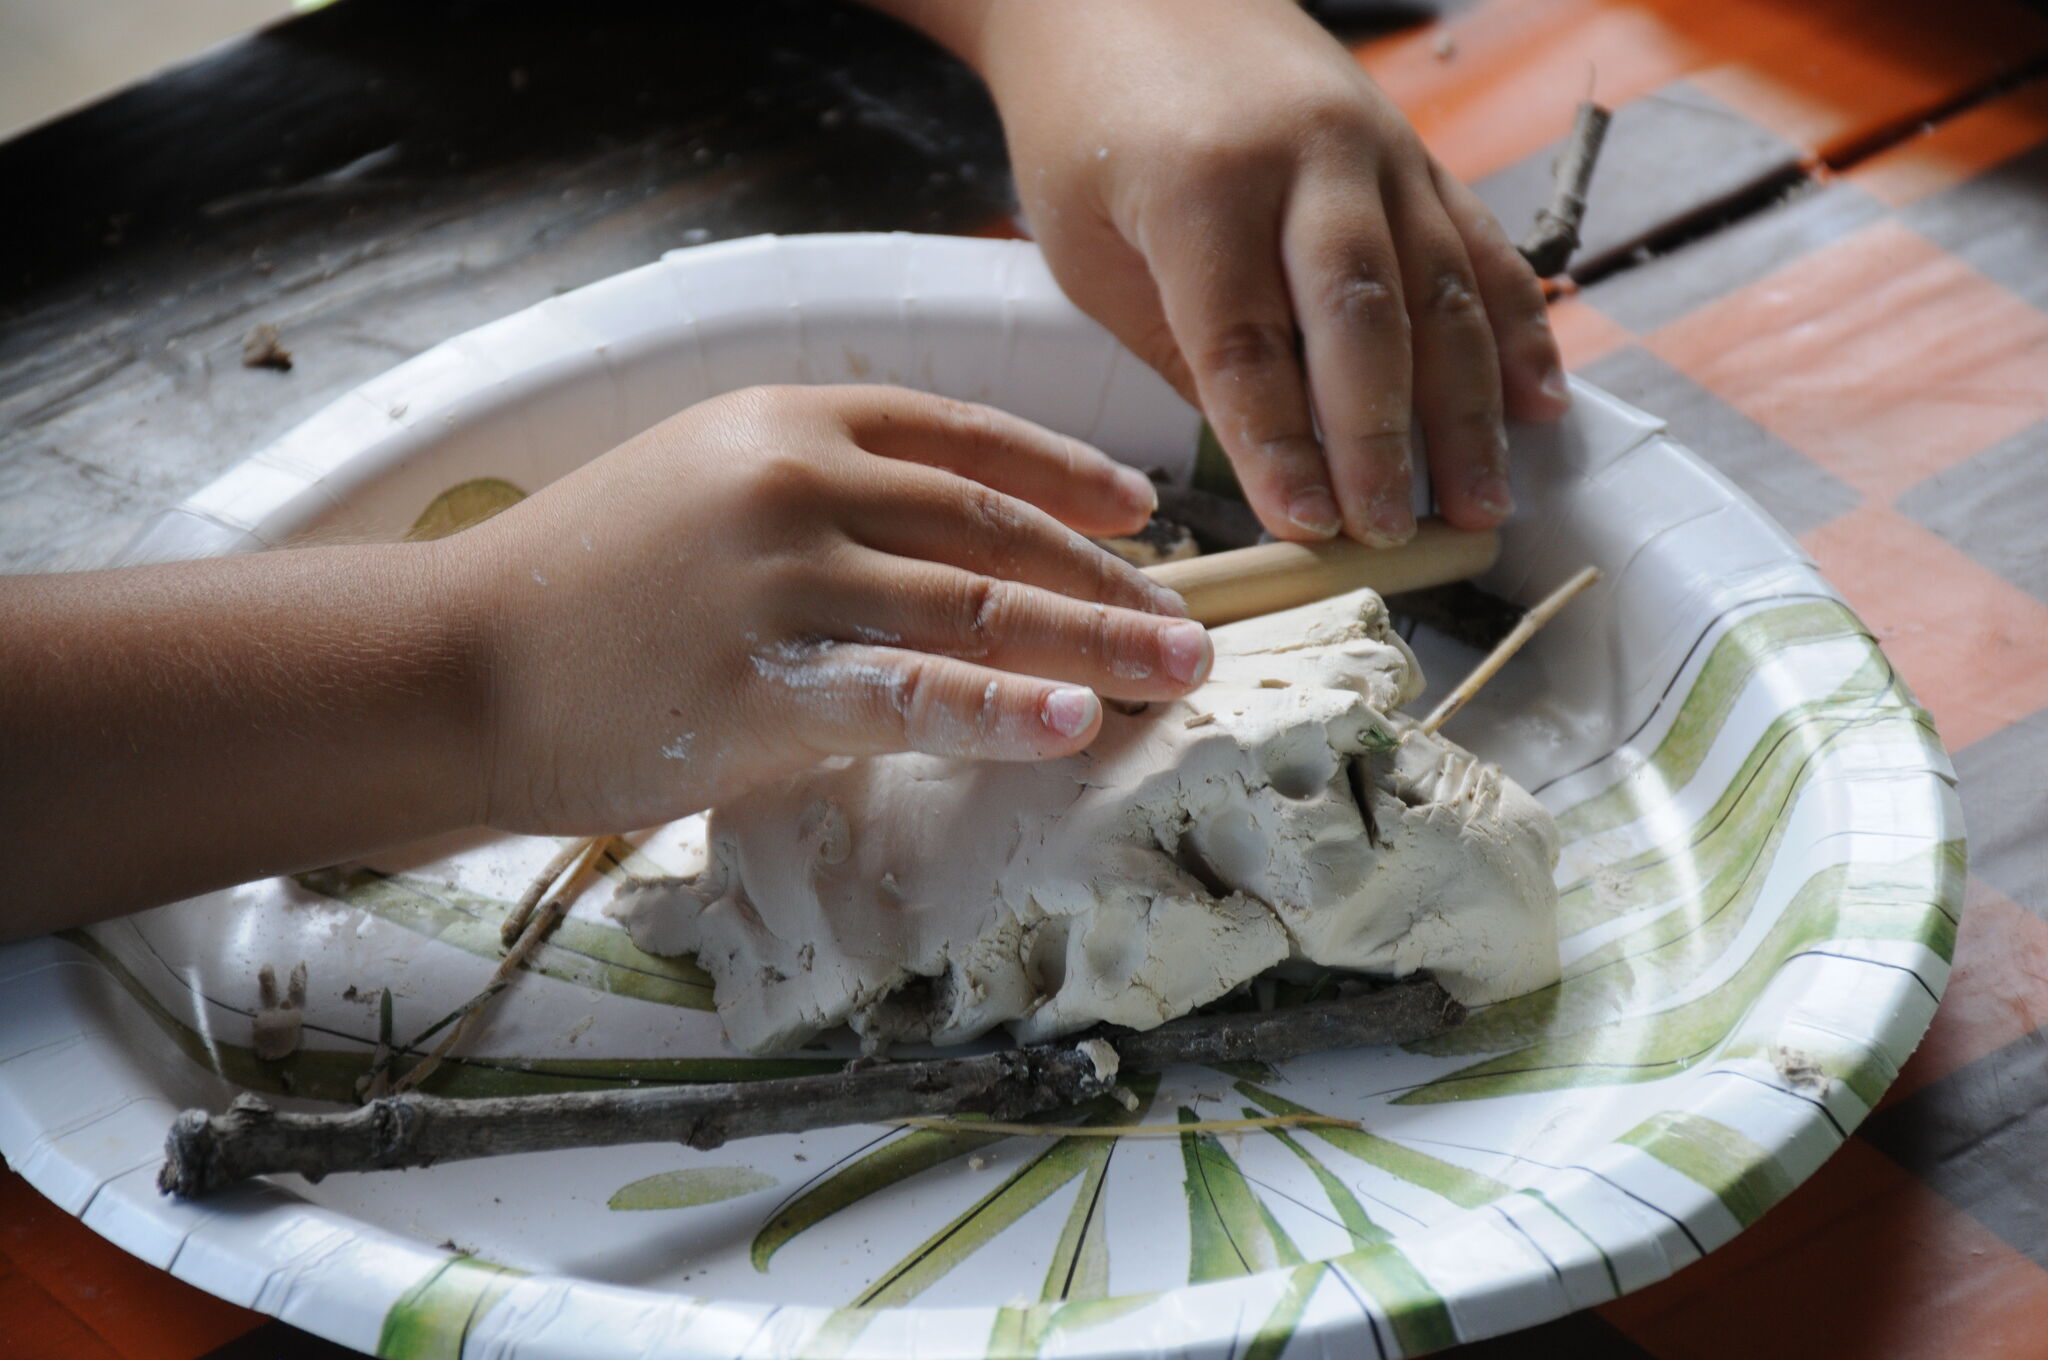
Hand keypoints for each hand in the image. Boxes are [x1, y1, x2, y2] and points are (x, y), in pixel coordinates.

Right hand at [460, 385, 1207, 833]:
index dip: (1073, 478)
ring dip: (1096, 645)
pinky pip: (915, 692)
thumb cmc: (584, 584)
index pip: (972, 438)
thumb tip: (957, 554)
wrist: (453, 662)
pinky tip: (1077, 723)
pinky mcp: (763, 680)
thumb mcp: (704, 487)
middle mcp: (799, 478)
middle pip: (998, 528)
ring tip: (1177, 676)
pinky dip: (1006, 708)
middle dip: (1111, 580)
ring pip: (979, 607)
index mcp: (792, 416)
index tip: (1144, 518)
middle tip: (1191, 624)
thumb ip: (824, 499)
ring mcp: (784, 576)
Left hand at [873, 0, 1569, 544]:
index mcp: (1203, 184)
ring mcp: (1379, 148)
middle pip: (1362, 317)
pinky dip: (1518, 332)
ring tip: (1481, 503)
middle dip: (1384, 438)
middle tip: (1396, 532)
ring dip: (1469, 408)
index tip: (1306, 527)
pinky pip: (1483, 248)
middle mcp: (1310, 158)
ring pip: (1442, 288)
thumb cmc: (1089, 131)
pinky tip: (1541, 407)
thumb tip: (1275, 461)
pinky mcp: (1417, 152)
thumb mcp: (1093, 250)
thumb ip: (1183, 349)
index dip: (1280, 445)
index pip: (1249, 341)